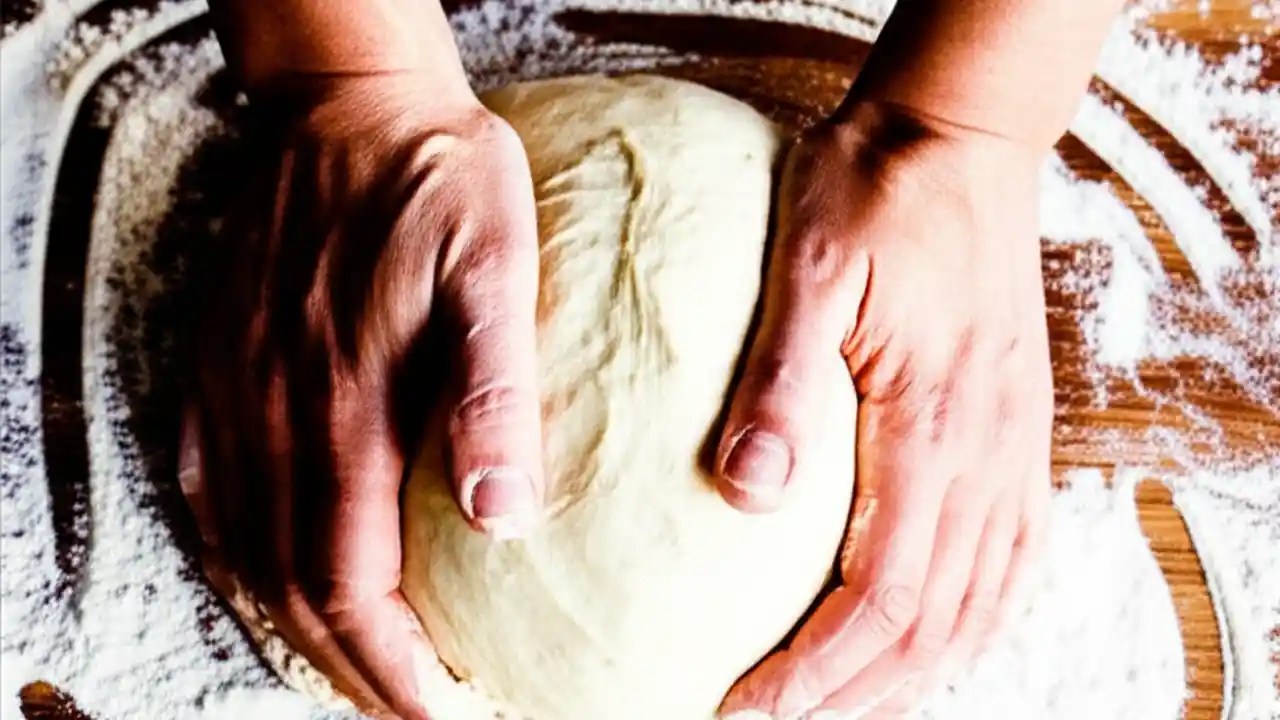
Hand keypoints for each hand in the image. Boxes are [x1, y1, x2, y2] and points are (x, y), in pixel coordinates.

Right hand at [178, 74, 543, 718]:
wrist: (355, 105)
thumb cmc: (439, 180)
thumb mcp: (496, 270)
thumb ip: (498, 391)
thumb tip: (502, 515)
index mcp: (350, 401)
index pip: (354, 580)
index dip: (392, 665)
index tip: (436, 709)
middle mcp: (281, 411)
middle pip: (296, 585)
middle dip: (350, 667)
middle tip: (406, 704)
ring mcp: (241, 390)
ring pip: (248, 548)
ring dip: (297, 624)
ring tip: (349, 665)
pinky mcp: (225, 364)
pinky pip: (213, 486)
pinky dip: (241, 554)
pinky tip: (270, 572)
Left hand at [715, 103, 1052, 717]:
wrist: (957, 139)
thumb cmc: (877, 191)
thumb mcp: (811, 269)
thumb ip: (780, 383)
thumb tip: (744, 495)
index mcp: (935, 428)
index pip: (883, 594)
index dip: (818, 671)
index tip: (749, 706)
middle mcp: (988, 455)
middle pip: (935, 625)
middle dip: (857, 695)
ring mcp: (1013, 447)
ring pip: (981, 604)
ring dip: (913, 672)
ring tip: (845, 707)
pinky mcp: (1015, 430)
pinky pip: (1009, 556)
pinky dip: (968, 618)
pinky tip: (929, 635)